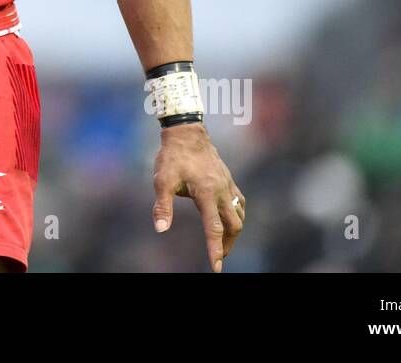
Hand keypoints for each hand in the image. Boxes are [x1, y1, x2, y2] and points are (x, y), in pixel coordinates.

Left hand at [152, 122, 244, 271]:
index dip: (215, 250)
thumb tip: (161, 230)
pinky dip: (238, 215)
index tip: (216, 267)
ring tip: (224, 242)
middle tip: (219, 257)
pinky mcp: (228, 179)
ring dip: (234, 232)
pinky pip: (239, 202)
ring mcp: (227, 184)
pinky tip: (230, 219)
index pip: (214, 229)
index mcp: (206, 193)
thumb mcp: (162, 181)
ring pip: (239, 215)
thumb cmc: (172, 157)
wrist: (187, 132)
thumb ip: (162, 207)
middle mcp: (221, 191)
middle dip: (228, 244)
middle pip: (233, 226)